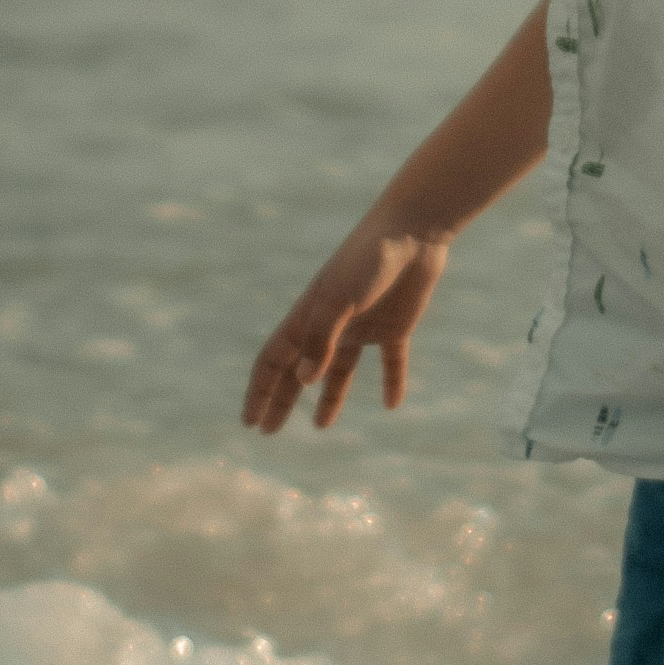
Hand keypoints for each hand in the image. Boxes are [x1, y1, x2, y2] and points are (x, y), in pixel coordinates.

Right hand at [242, 221, 448, 432]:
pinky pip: (391, 362)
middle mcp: (331, 324)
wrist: (413, 233)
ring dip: (329, 398)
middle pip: (300, 371)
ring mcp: (363, 326)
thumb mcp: (340, 301)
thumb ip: (321, 340)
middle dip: (282, 400)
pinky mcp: (395, 326)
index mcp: (309, 316)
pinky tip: (392, 403)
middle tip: (269, 431)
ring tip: (321, 426)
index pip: (275, 361)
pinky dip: (391, 382)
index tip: (250, 422)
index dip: (260, 391)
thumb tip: (304, 381)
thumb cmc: (370, 260)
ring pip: (340, 371)